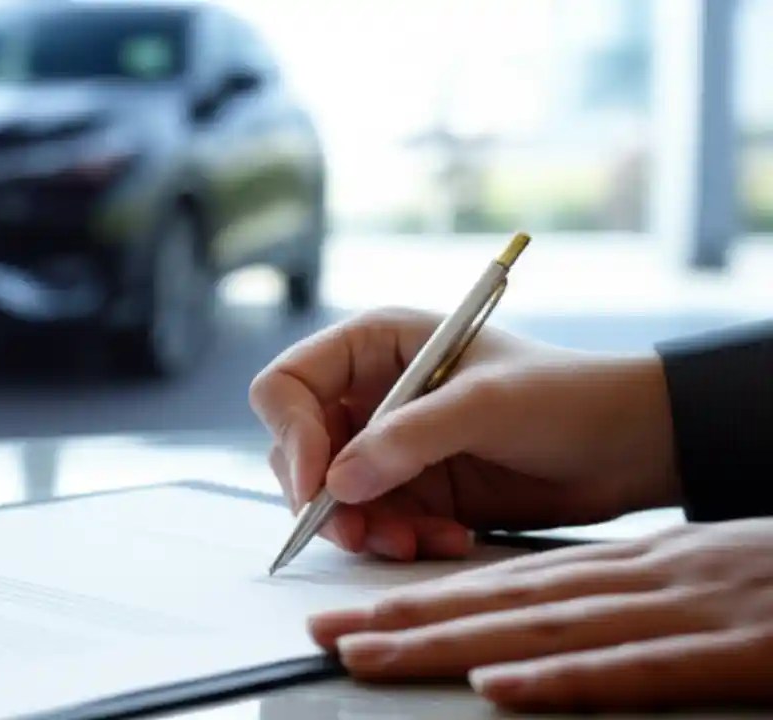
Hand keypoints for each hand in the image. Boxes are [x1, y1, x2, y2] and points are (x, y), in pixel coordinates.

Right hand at [249, 307, 679, 559]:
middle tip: (360, 534)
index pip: (288, 385)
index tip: (317, 486)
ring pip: (329, 496)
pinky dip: (397, 539)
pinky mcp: (409, 487)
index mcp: (373, 345)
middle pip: (297, 449)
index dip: (292, 435)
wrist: (630, 445)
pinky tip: (446, 538)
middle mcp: (369, 392)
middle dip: (324, 497)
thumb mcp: (486, 405)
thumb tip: (335, 484)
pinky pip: (372, 523)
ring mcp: (386, 443)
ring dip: (364, 527)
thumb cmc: (565, 397)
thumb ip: (407, 439)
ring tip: (415, 542)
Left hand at [309, 519, 772, 711]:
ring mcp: (695, 611)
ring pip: (548, 629)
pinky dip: (565, 681)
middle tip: (327, 633)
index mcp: (648, 564)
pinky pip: (639, 669)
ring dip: (450, 643)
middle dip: (409, 617)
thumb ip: (643, 607)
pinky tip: (499, 689)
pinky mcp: (740, 653)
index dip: (433, 595)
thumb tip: (559, 639)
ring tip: (370, 654)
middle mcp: (654, 578)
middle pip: (509, 600)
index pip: (518, 578)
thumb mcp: (719, 585)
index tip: (361, 611)